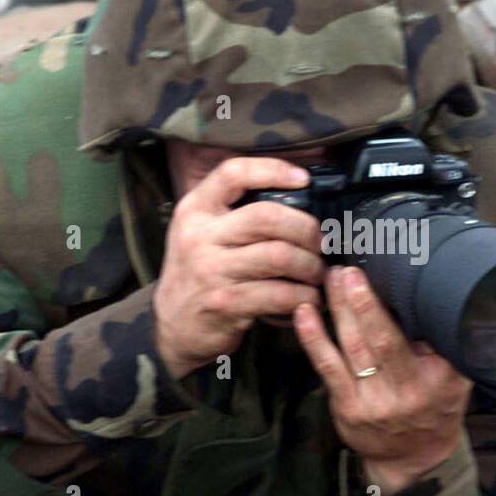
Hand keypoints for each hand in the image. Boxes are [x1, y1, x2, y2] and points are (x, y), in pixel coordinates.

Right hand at [154, 157, 324, 379]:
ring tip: (317, 273)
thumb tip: (297, 192)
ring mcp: (212, 270)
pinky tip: (309, 298)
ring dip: (310, 266)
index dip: (273, 170)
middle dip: (306, 229)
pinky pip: (279, 294)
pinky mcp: (227, 303)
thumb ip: (235, 211)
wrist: (174, 324)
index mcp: (195, 210)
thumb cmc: (200, 272)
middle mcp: (199, 235)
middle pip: (267, 217)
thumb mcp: (202, 232)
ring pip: (280, 256)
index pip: (233, 174)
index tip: (304, 179)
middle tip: (321, 243)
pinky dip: (304, 296)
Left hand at [294, 265, 471, 492]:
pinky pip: (327, 366)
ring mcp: (375, 401)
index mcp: (440, 376)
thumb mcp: (458, 376)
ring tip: (332, 277)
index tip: (393, 270)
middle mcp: (408, 390)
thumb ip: (451, 343)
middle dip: (364, 301)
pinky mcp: (347, 407)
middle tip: (350, 268)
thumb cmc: (436, 405)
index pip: (424, 332)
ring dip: (340, 309)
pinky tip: (304, 313)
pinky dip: (314, 338)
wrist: (414, 458)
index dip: (406, 301)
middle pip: (383, 337)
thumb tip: (444, 294)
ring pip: (353, 346)